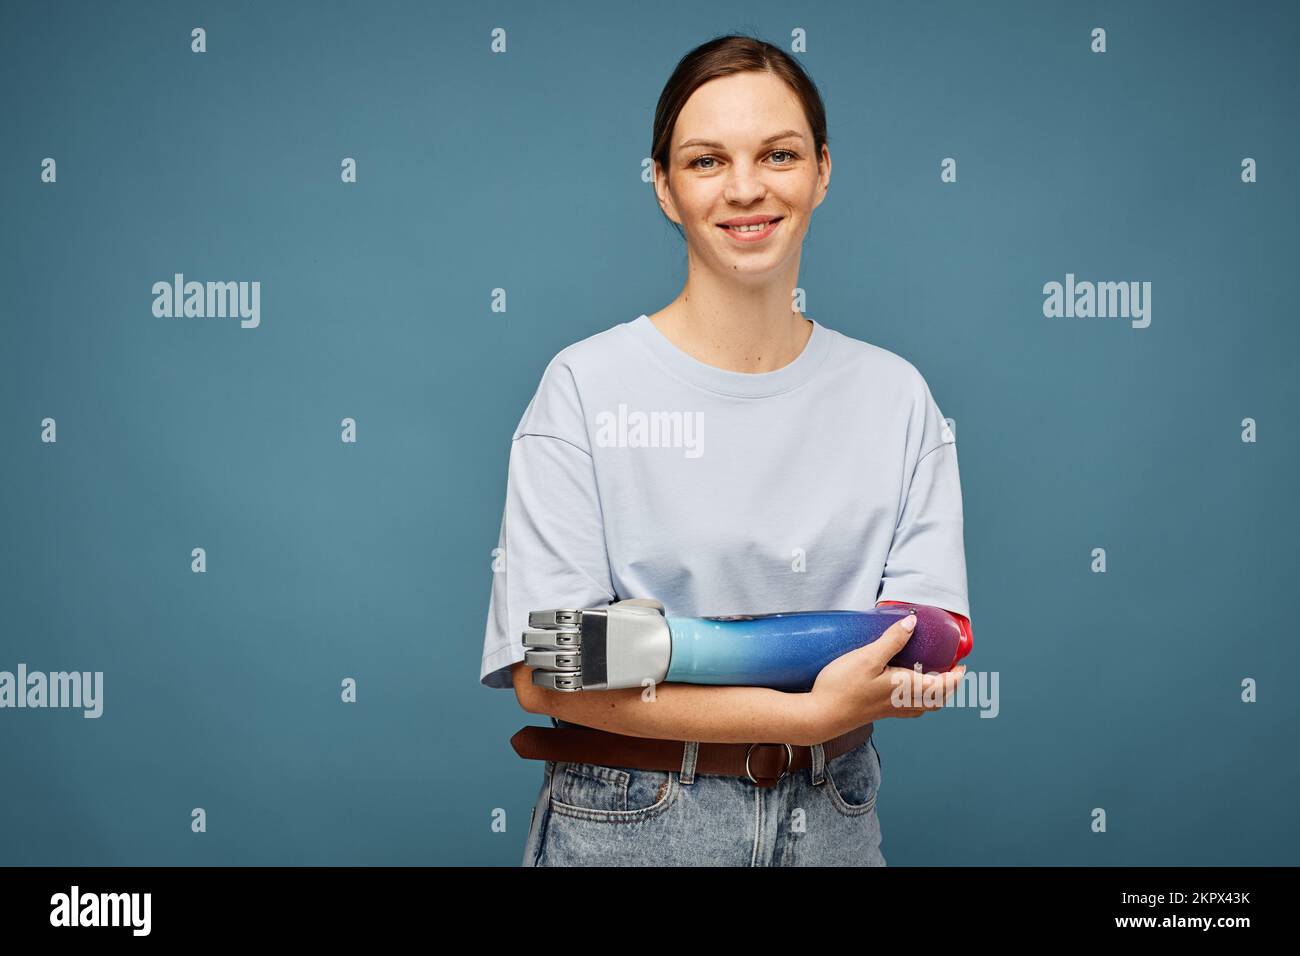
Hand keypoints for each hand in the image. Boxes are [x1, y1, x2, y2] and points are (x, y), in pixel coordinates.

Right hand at [807, 612, 966, 739]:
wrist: (820, 715)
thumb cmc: (842, 687)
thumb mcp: (867, 657)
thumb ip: (891, 641)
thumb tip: (912, 624)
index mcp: (905, 688)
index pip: (942, 687)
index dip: (955, 678)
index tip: (962, 665)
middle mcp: (902, 703)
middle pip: (936, 700)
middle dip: (948, 687)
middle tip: (951, 671)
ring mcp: (890, 710)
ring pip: (923, 706)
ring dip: (934, 694)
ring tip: (932, 677)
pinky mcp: (878, 712)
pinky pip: (908, 709)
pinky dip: (917, 699)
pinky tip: (905, 689)